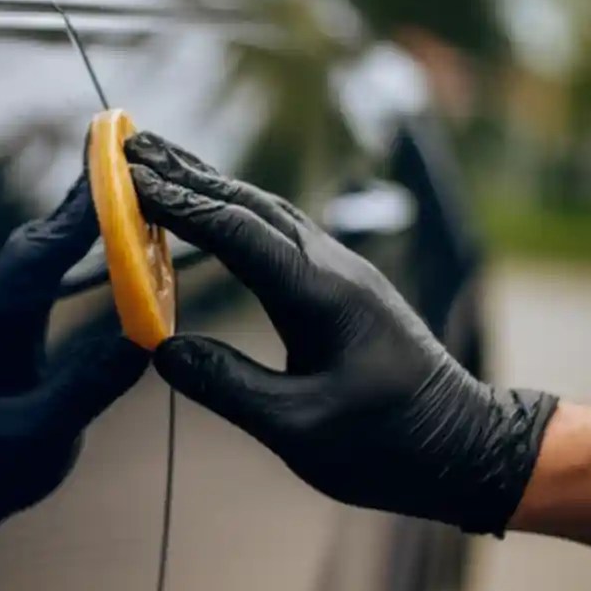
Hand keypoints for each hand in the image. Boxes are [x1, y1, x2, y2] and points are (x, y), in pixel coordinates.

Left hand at [0, 177, 149, 552]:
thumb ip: (85, 389)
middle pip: (33, 241)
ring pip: (37, 248)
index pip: (32, 264)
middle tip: (124, 154)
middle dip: (77, 198)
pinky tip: (107, 227)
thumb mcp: (38, 439)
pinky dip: (77, 239)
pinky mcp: (12, 321)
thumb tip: (142, 340)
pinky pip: (46, 267)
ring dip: (77, 212)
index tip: (112, 178)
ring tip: (123, 175)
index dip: (72, 220)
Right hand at [125, 132, 557, 534]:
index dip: (181, 206)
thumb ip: (229, 386)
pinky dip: (232, 210)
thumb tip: (162, 346)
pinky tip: (209, 207)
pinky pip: (275, 231)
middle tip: (127, 143)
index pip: (239, 234)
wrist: (463, 446)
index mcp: (324, 296)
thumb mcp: (300, 432)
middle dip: (186, 173)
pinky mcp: (338, 285)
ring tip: (155, 160)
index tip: (128, 180)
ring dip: (209, 183)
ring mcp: (339, 271)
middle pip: (250, 203)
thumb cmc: (388, 446)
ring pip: (265, 210)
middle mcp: (332, 267)